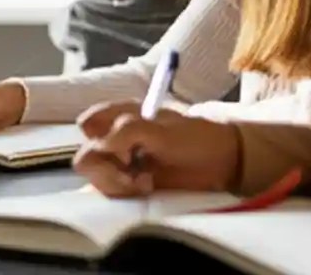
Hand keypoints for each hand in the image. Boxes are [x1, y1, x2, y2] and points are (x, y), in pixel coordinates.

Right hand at [73, 100, 240, 197]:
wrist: (223, 162)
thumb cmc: (195, 138)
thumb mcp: (163, 130)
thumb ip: (130, 131)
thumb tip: (102, 146)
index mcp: (122, 116)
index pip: (89, 124)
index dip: (97, 137)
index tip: (121, 149)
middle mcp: (117, 139)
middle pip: (87, 156)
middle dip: (105, 169)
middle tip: (131, 172)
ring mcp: (123, 164)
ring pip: (96, 178)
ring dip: (116, 184)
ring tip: (145, 184)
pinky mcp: (130, 185)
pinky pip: (112, 193)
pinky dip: (124, 194)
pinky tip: (147, 189)